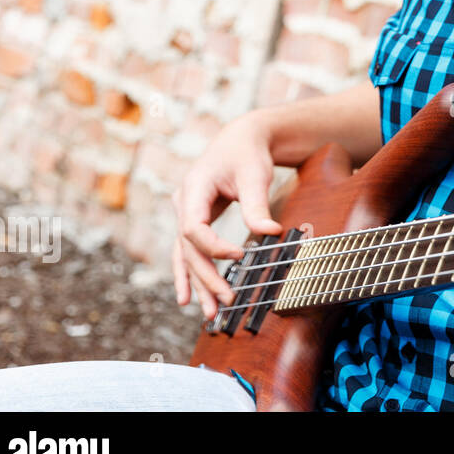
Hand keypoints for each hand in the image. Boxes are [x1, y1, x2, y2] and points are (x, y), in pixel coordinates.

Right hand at [172, 113, 282, 318]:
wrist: (240, 140)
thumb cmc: (247, 153)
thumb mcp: (254, 174)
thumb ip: (257, 204)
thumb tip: (271, 232)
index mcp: (193, 188)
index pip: (193, 228)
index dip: (213, 246)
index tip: (239, 255)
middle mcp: (183, 203)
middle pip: (188, 248)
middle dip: (206, 277)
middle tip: (227, 300)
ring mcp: (185, 213)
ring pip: (185, 255)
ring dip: (197, 284)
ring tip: (208, 313)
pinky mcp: (194, 221)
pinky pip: (187, 252)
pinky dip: (188, 274)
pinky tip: (187, 298)